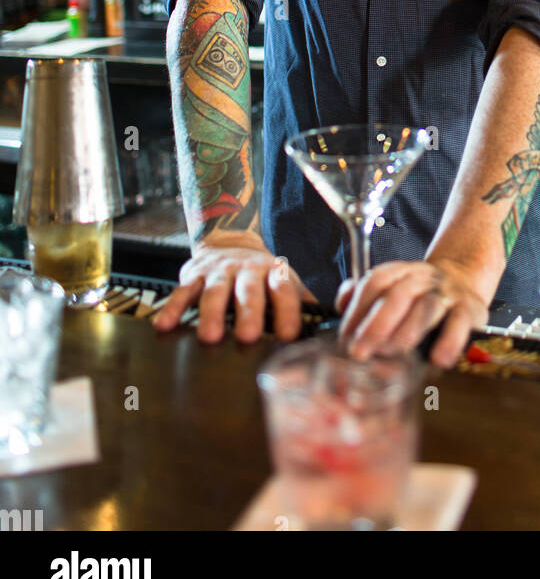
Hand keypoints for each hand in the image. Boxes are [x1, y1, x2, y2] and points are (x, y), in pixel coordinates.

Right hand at [152, 232, 314, 343]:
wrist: (228, 240)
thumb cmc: (262, 275)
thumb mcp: (285, 281)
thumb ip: (303, 303)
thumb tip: (335, 328)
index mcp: (274, 273)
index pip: (284, 291)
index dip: (287, 311)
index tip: (288, 335)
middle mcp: (247, 270)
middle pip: (249, 292)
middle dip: (249, 313)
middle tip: (247, 336)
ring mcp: (220, 272)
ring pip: (215, 291)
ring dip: (211, 314)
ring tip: (209, 338)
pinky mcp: (194, 274)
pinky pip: (182, 291)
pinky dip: (174, 308)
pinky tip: (165, 326)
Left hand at [335, 258, 488, 367]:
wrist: (463, 281)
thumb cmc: (418, 295)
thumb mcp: (391, 287)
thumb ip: (363, 296)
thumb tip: (341, 305)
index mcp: (400, 271)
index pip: (375, 283)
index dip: (358, 309)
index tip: (345, 337)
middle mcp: (422, 278)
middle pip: (398, 295)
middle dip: (376, 325)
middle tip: (359, 352)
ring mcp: (447, 292)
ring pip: (427, 306)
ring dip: (407, 331)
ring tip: (392, 354)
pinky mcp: (470, 309)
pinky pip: (459, 323)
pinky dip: (449, 342)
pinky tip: (437, 360)